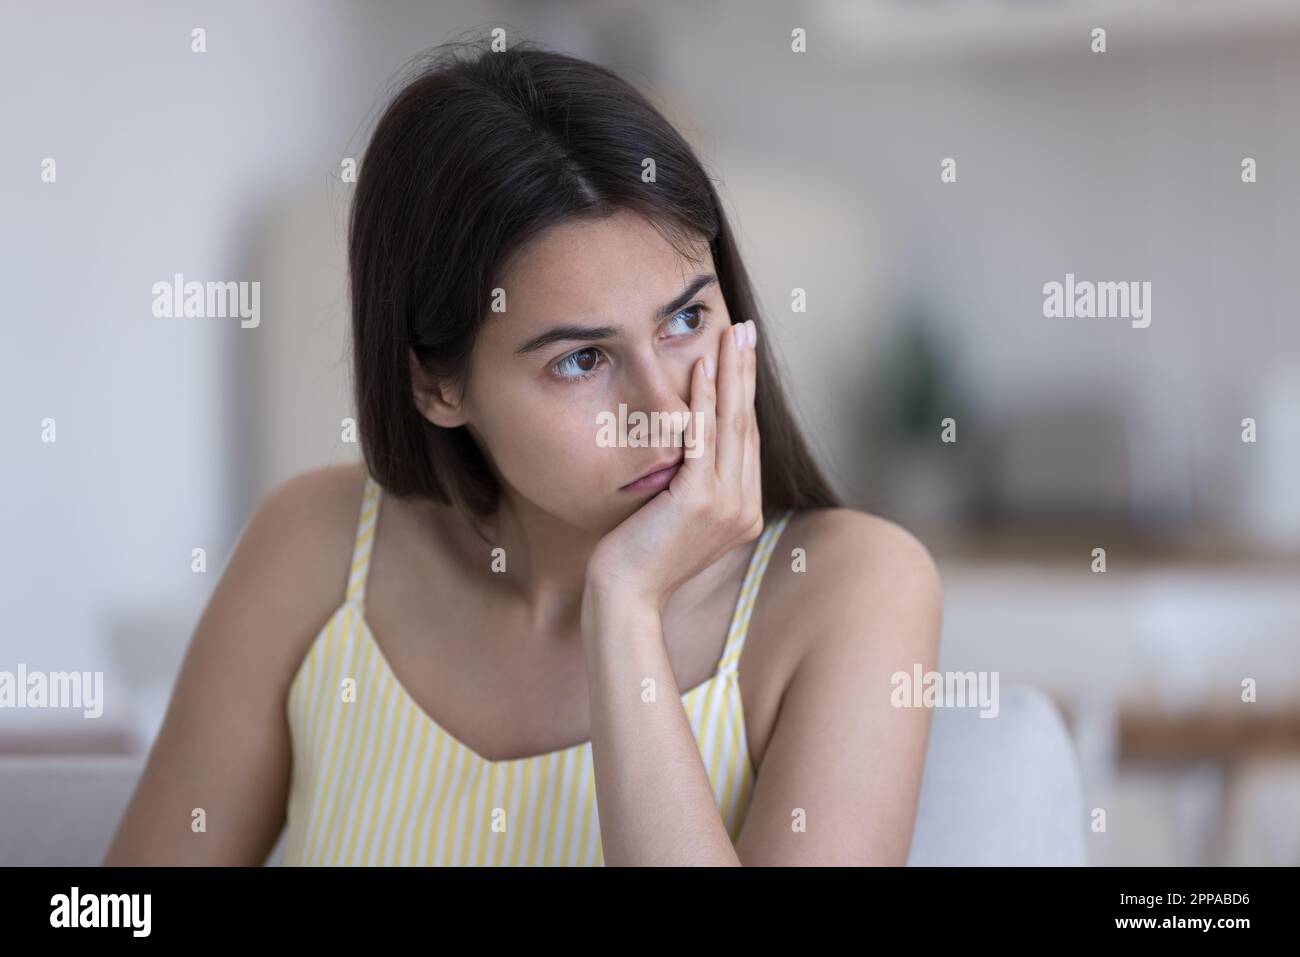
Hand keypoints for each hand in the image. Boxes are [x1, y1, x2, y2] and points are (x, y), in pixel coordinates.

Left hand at [585, 318, 763, 613]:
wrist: (625, 596)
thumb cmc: (638, 558)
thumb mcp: (675, 519)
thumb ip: (693, 487)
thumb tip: (688, 451)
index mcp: (743, 511)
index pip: (744, 440)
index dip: (743, 393)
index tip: (740, 356)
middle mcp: (743, 506)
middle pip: (745, 424)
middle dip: (746, 372)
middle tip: (746, 329)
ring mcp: (726, 504)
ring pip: (731, 424)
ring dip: (731, 373)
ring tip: (731, 334)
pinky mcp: (699, 500)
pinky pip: (703, 439)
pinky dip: (703, 401)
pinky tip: (701, 368)